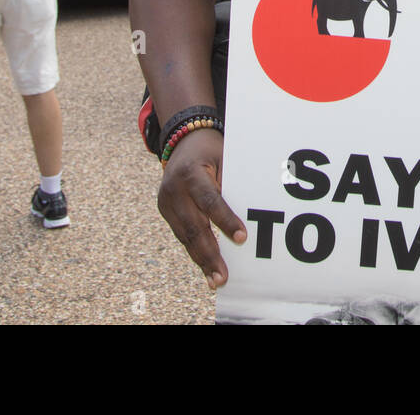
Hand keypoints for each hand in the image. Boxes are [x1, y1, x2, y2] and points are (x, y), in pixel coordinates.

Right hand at [156, 127, 245, 288]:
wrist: (183, 140)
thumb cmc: (211, 150)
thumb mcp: (224, 157)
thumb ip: (232, 182)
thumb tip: (253, 210)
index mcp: (191, 173)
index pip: (210, 200)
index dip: (225, 220)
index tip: (242, 238)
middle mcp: (175, 190)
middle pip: (194, 226)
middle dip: (210, 254)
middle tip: (223, 276)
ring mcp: (167, 202)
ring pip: (185, 236)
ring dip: (202, 260)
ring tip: (215, 279)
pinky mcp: (165, 211)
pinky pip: (182, 235)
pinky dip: (195, 251)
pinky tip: (206, 267)